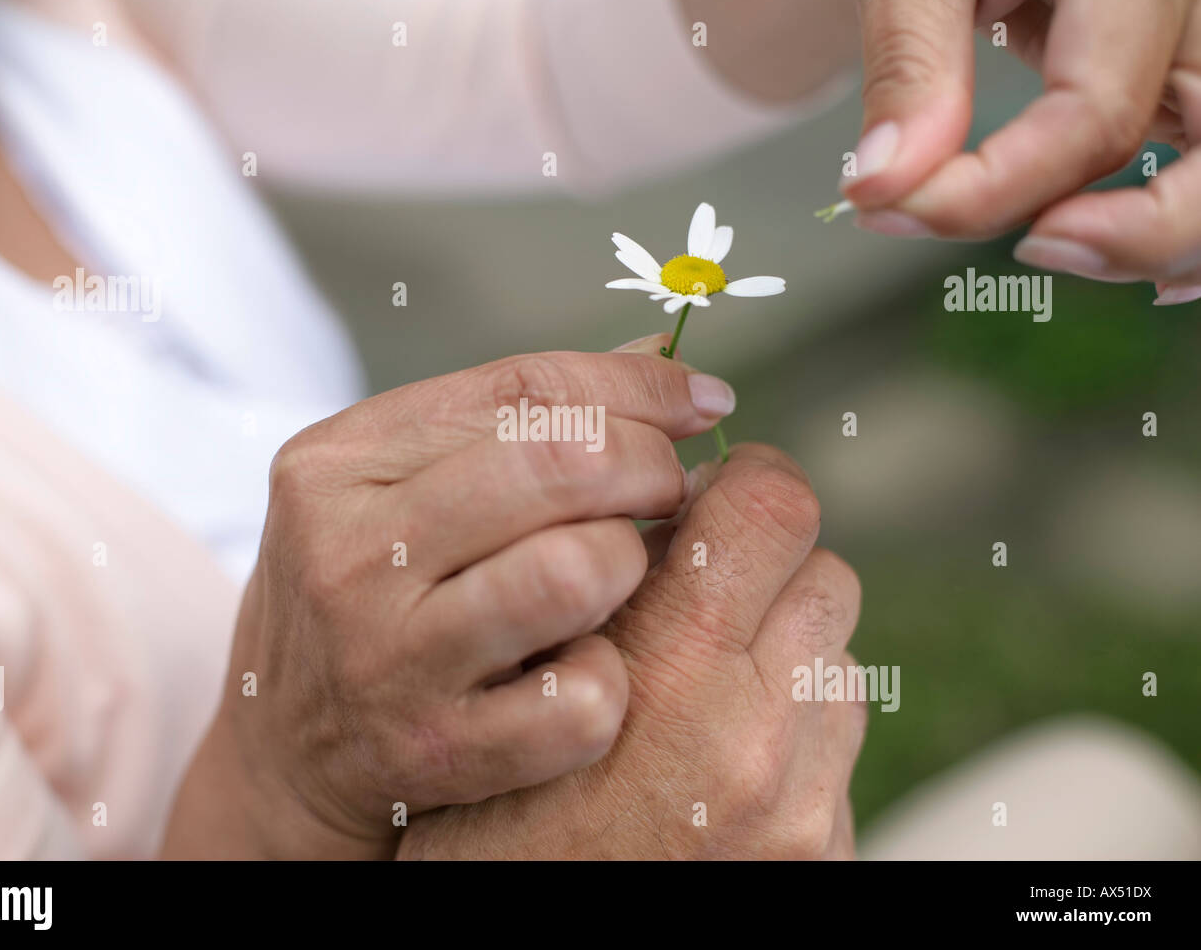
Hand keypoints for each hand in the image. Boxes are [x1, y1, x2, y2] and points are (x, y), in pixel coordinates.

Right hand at [160, 342, 737, 857]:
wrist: (281, 751)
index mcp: (340, 461)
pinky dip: (611, 680)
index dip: (637, 385)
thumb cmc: (366, 593)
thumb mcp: (395, 485)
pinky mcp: (435, 751)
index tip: (699, 398)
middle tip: (667, 491)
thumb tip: (658, 356)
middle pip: (561, 462)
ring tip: (616, 575)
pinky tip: (588, 666)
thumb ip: (511, 419)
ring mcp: (389, 660)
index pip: (524, 386)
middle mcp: (353, 552)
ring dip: (627, 566)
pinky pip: (582, 700)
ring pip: (576, 572)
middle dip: (649, 465)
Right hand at [397, 443, 865, 859]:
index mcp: (669, 678)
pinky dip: (796, 725)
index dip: (751, 477)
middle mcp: (756, 742)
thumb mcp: (510, 691)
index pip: (771, 509)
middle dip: (770, 563)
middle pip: (826, 573)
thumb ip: (592, 591)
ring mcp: (805, 806)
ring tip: (706, 684)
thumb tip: (670, 507)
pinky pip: (838, 740)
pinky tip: (722, 754)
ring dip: (787, 648)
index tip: (718, 487)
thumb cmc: (489, 836)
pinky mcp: (827, 852)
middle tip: (706, 585)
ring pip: (839, 658)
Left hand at [845, 0, 1200, 303]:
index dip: (989, 190)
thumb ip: (909, 64)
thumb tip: (885, 184)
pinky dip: (1167, 214)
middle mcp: (1198, 4)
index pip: (1093, 118)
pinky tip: (1098, 242)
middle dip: (1137, 235)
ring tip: (1056, 249)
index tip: (884, 207)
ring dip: (1161, 238)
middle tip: (1027, 248)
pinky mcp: (1179, 59)